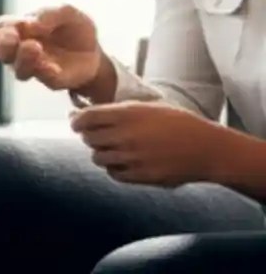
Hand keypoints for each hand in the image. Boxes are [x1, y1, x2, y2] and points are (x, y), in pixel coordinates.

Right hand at [0, 4, 103, 91]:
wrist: (95, 51)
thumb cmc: (74, 28)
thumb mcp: (67, 12)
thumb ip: (49, 13)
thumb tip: (31, 23)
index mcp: (19, 28)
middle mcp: (20, 48)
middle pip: (1, 50)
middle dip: (2, 44)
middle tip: (12, 37)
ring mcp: (33, 65)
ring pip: (16, 67)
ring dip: (22, 57)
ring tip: (34, 47)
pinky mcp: (50, 79)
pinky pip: (41, 77)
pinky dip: (44, 70)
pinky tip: (52, 66)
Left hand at [72, 101, 226, 186]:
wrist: (206, 148)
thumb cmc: (176, 123)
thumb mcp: (147, 107)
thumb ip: (115, 110)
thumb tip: (81, 113)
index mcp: (126, 114)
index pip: (85, 118)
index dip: (77, 120)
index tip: (76, 123)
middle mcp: (126, 136)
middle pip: (88, 138)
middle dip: (89, 136)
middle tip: (97, 135)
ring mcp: (132, 158)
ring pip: (98, 158)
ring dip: (101, 153)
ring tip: (114, 149)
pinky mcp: (140, 176)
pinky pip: (114, 174)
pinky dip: (114, 168)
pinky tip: (124, 162)